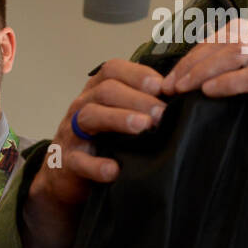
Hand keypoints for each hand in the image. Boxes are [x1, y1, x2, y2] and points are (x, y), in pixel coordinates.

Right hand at [21, 59, 164, 247]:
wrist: (67, 177)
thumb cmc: (102, 141)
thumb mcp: (118, 116)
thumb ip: (141, 104)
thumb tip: (181, 97)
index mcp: (96, 90)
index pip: (113, 70)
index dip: (138, 74)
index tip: (163, 87)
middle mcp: (82, 106)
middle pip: (106, 90)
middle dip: (137, 99)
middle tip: (161, 113)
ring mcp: (71, 133)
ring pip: (91, 116)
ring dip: (119, 119)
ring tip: (143, 127)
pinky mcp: (66, 162)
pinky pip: (79, 161)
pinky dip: (96, 165)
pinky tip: (114, 169)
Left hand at [160, 19, 247, 164]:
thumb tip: (212, 80)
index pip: (233, 30)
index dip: (201, 48)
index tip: (177, 72)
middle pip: (233, 37)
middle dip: (196, 59)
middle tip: (173, 83)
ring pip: (241, 50)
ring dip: (206, 69)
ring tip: (185, 88)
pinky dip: (230, 82)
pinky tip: (210, 93)